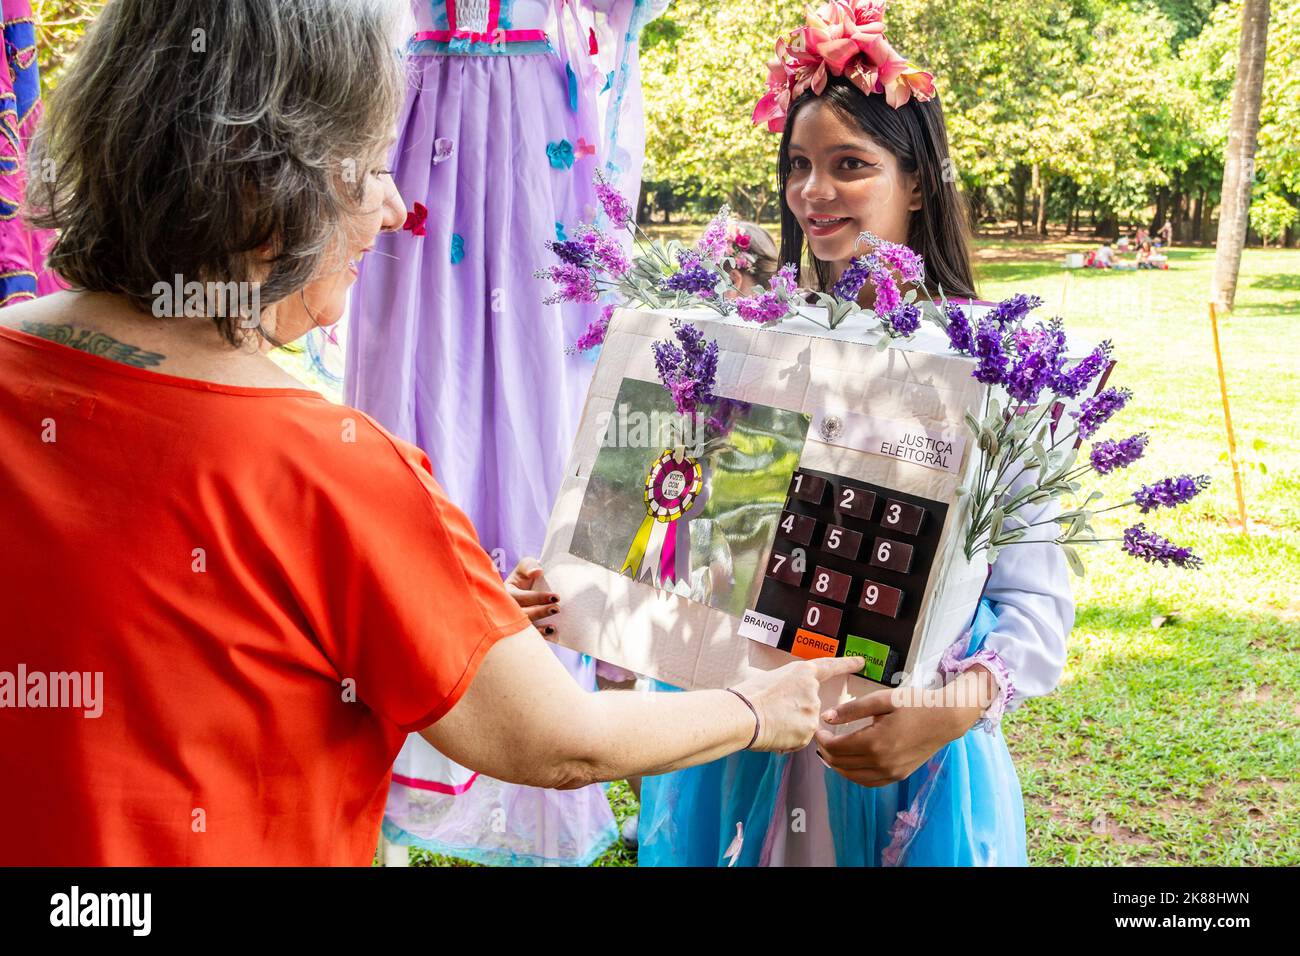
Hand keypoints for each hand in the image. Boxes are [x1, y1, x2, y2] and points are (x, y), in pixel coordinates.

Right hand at [505, 557, 560, 638]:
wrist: (526, 588)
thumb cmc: (524, 577)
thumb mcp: (524, 567)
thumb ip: (529, 566)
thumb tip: (537, 572)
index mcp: (506, 593)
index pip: (521, 596)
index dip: (538, 597)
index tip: (556, 596)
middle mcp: (506, 609)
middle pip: (521, 613)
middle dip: (539, 612)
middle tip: (556, 608)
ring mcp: (512, 621)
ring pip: (523, 627)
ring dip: (538, 628)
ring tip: (553, 625)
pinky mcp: (520, 629)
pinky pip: (527, 636)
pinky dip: (539, 635)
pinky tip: (550, 631)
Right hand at [733, 656, 865, 753]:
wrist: (742, 715)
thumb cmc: (749, 695)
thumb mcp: (771, 680)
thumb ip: (789, 688)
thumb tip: (788, 702)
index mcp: (803, 673)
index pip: (830, 666)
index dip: (846, 663)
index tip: (861, 662)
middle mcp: (812, 692)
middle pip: (809, 703)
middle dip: (794, 710)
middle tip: (772, 711)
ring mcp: (812, 714)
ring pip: (804, 722)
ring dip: (790, 725)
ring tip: (770, 722)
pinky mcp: (808, 733)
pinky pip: (800, 738)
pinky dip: (788, 738)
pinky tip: (774, 733)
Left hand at [814, 667, 994, 786]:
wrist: (945, 718)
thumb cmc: (914, 704)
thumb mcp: (882, 700)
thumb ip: (852, 710)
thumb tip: (826, 717)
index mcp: (875, 742)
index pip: (836, 748)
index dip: (822, 740)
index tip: (817, 730)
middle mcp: (881, 762)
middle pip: (841, 764)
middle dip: (826, 752)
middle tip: (821, 739)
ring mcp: (890, 772)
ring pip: (852, 777)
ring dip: (837, 766)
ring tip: (831, 751)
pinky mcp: (898, 776)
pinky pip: (868, 782)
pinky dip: (854, 775)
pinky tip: (850, 764)